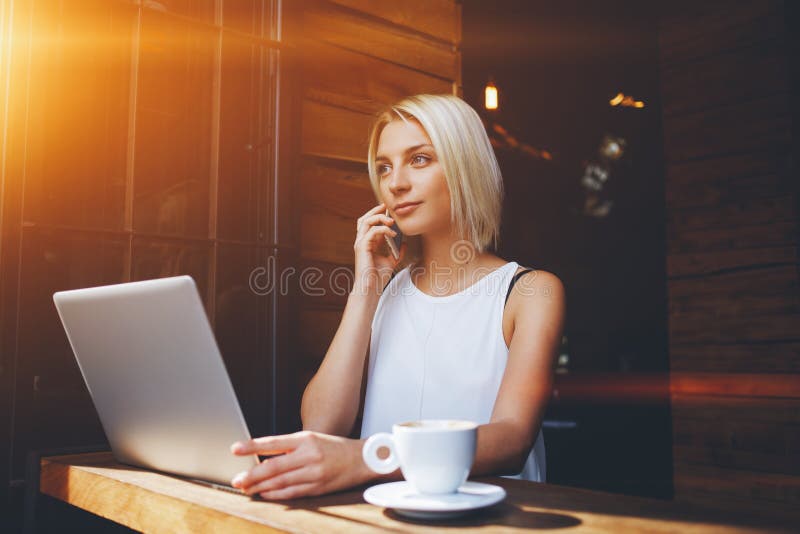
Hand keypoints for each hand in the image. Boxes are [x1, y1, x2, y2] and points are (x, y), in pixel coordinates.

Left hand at [230, 431, 370, 499]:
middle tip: (237, 480)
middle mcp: (309, 455)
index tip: (235, 449)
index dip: (252, 446)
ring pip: (281, 482)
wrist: (362, 459)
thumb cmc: (335, 448)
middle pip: (274, 467)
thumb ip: (290, 448)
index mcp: (306, 439)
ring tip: (247, 489)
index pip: (273, 442)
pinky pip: (292, 493)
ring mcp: (314, 473)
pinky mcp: (319, 488)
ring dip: (261, 487)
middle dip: (252, 474)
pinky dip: (276, 495)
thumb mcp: (312, 439)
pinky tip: (266, 495)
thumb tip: (264, 459)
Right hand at [353, 203, 405, 294]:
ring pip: (365, 222)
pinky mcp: (362, 247)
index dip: (378, 215)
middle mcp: (362, 241)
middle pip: (364, 219)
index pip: (370, 224)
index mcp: (367, 243)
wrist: (371, 288)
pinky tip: (392, 233)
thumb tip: (404, 243)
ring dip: (379, 218)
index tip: (389, 210)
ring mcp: (360, 244)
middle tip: (386, 207)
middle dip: (375, 211)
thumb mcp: (391, 261)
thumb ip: (396, 252)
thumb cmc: (378, 277)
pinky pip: (371, 232)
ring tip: (391, 221)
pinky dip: (383, 229)